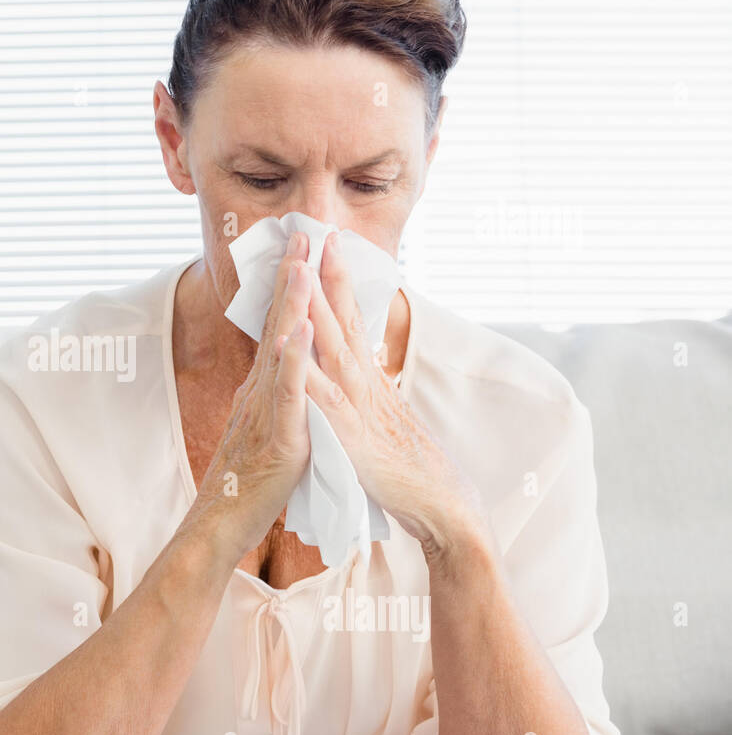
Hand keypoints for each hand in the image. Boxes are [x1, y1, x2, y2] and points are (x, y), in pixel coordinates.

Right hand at [188, 231, 315, 559]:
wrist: (223, 526)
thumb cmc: (250, 485)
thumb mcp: (268, 428)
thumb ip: (279, 397)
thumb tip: (287, 370)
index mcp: (266, 388)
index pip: (281, 325)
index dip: (292, 286)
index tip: (305, 246)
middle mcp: (262, 390)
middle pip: (278, 323)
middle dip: (292, 276)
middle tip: (303, 230)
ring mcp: (268, 410)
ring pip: (281, 348)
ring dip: (290, 303)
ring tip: (301, 262)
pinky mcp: (278, 436)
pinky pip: (287, 393)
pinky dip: (293, 359)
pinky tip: (300, 329)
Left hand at [301, 230, 491, 562]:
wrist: (443, 505)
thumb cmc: (409, 466)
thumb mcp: (383, 417)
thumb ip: (367, 390)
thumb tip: (359, 365)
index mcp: (370, 378)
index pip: (353, 318)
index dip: (337, 280)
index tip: (324, 241)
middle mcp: (367, 383)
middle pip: (345, 318)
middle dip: (327, 273)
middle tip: (314, 229)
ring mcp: (361, 407)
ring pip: (335, 348)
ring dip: (318, 307)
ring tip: (301, 268)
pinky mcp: (354, 438)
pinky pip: (327, 403)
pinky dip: (310, 376)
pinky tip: (291, 352)